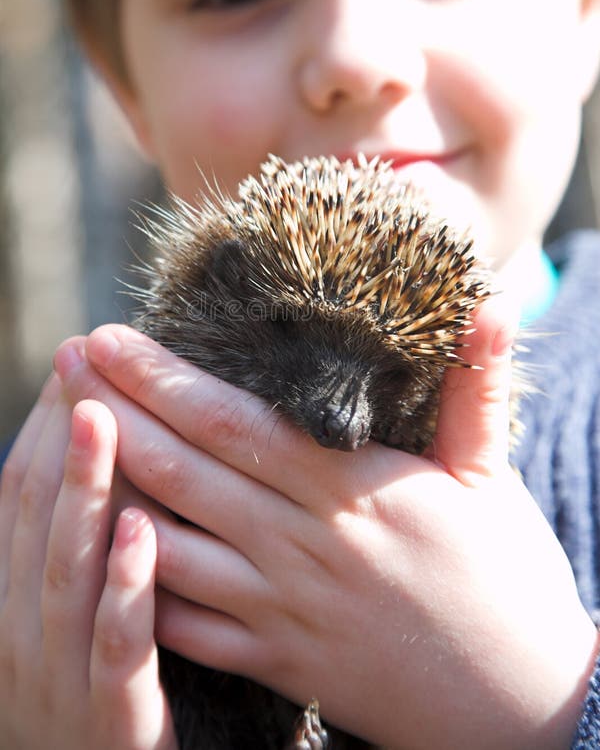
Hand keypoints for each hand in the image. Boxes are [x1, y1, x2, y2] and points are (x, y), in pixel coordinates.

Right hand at [0, 377, 176, 749]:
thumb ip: (77, 547)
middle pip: (34, 514)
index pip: (18, 494)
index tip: (78, 365)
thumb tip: (109, 462)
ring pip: (66, 567)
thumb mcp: (63, 619)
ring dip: (82, 488)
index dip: (42, 426)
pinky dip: (125, 584)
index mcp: (11, 598)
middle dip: (58, 434)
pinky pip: (116, 643)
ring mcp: (58, 673)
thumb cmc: (90, 695)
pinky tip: (145, 532)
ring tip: (102, 418)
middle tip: (84, 361)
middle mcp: (20, 628)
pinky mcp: (111, 716)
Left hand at [54, 298, 598, 749]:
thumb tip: (495, 304)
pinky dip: (138, 589)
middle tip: (66, 359)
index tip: (112, 338)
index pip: (237, 423)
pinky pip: (187, 628)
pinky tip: (102, 549)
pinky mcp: (276, 662)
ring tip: (67, 441)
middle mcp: (304, 546)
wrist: (516, 705)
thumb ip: (477, 390)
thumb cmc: (506, 582)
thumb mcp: (493, 478)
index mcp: (354, 492)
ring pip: (169, 546)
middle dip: (117, 411)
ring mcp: (282, 610)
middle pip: (186, 471)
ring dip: (109, 490)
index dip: (166, 379)